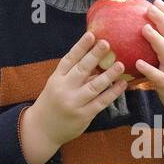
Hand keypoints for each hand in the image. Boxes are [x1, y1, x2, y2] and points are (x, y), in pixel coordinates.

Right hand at [28, 31, 129, 148]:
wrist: (42, 128)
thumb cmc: (52, 102)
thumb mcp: (56, 85)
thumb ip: (72, 74)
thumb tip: (95, 59)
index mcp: (57, 78)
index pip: (69, 59)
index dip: (80, 46)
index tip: (91, 35)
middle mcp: (64, 89)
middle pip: (81, 69)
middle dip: (95, 56)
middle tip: (107, 43)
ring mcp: (74, 103)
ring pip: (94, 86)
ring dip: (109, 75)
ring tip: (120, 64)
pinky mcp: (83, 115)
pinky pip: (101, 102)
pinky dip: (112, 93)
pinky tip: (122, 85)